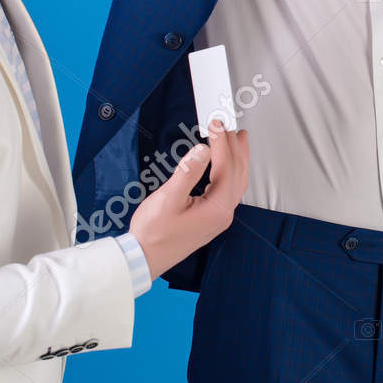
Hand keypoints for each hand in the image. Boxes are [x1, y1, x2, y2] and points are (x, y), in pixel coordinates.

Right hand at [128, 121, 249, 278]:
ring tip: (237, 141)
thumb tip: (202, 150)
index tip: (216, 124)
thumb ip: (187, 172)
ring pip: (236, 182)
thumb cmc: (153, 234)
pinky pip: (229, 190)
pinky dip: (230, 172)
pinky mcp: (212, 218)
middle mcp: (223, 213)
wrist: (144, 258)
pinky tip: (225, 166)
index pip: (225, 166)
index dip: (221, 142)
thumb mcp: (168, 199)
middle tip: (232, 127)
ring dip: (237, 159)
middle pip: (237, 173)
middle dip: (235, 148)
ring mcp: (219, 217)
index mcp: (217, 208)